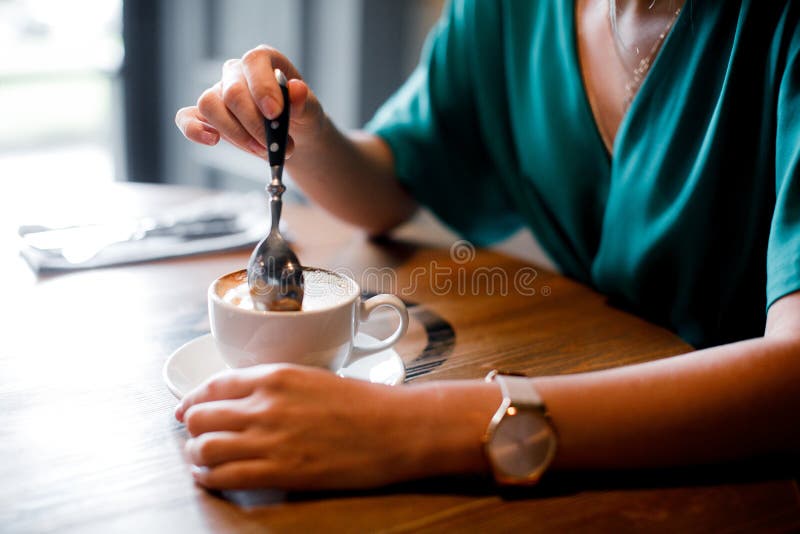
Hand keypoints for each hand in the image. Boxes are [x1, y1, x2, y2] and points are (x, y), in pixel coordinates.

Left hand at [174, 364, 500, 490]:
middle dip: (193, 427)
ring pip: (204, 447)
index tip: (186, 408)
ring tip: (200, 459)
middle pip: (202, 416)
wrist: (396, 429)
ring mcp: (269, 438)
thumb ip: (276, 385)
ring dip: (196, 454)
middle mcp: (265, 403)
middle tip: (195, 435)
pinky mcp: (278, 471)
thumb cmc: (364, 404)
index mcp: (275, 375)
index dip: (192, 399)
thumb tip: (246, 398)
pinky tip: (211, 478)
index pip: (213, 385)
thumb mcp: (315, 378)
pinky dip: (209, 478)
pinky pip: (223, 476)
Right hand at [175, 45, 325, 159]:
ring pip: (210, 105)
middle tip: (276, 147)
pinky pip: (187, 118)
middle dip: (254, 125)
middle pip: (232, 92)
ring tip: (261, 151)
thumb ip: (304, 101)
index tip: (275, 114)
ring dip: (235, 134)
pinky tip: (212, 141)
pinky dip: (194, 130)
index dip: (262, 87)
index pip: (254, 62)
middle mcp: (236, 73)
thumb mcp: (310, 111)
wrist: (294, 136)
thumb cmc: (300, 116)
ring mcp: (218, 93)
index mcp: (263, 61)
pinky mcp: (206, 116)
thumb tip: (297, 89)